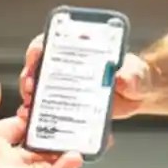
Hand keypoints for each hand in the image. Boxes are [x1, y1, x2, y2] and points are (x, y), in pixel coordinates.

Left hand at [0, 77, 84, 167]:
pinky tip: (76, 155)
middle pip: (40, 148)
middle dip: (57, 134)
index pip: (22, 129)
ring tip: (83, 136)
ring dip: (66, 151)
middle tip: (74, 118)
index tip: (49, 103)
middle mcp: (9, 162)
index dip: (35, 116)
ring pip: (51, 164)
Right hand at [18, 33, 151, 120]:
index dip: (39, 48)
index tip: (36, 55)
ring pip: (38, 90)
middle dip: (29, 77)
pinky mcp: (68, 106)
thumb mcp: (135, 73)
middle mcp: (67, 67)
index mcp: (80, 51)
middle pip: (38, 68)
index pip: (51, 42)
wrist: (138, 95)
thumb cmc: (135, 76)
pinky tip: (36, 124)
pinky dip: (40, 118)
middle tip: (32, 88)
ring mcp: (65, 87)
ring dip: (31, 99)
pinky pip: (49, 111)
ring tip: (30, 109)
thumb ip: (130, 75)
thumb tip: (120, 77)